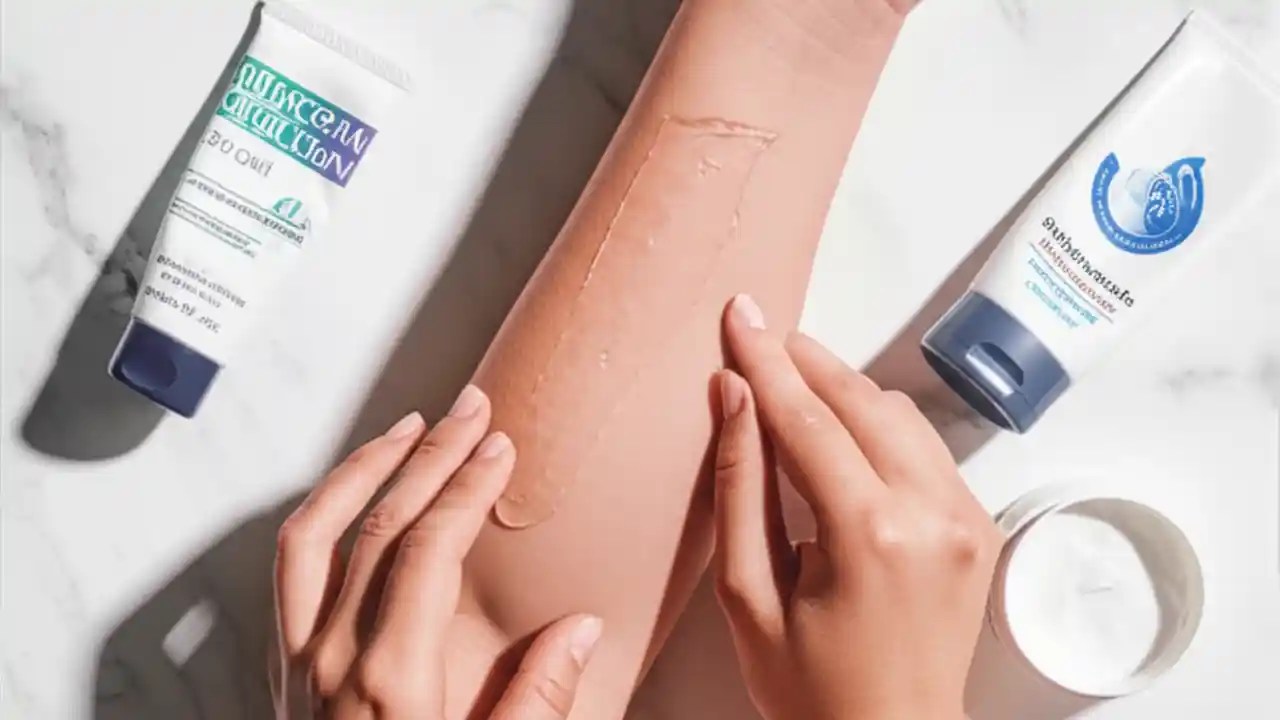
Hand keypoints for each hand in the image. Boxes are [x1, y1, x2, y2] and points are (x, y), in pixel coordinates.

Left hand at [270, 386, 602, 718]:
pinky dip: (320, 515)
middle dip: (431, 455)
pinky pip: (290, 572)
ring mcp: (300, 663)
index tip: (497, 449)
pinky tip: (349, 497)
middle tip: (468, 411)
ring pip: (314, 534)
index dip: (467, 487)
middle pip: (379, 524)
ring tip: (404, 429)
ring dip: (363, 469)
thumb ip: (539, 701)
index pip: (430, 548)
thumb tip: (581, 630)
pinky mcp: (285, 674)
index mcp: (393, 677)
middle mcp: (335, 658)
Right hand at [712, 295, 1001, 719]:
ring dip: (845, 390)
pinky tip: (841, 435)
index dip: (768, 362)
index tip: (741, 315)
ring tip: (792, 386)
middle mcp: (933, 515)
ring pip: (901, 414)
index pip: (809, 421)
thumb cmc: (811, 690)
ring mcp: (966, 519)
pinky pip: (926, 448)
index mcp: (871, 536)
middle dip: (807, 362)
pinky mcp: (978, 527)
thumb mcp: (749, 597)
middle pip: (863, 401)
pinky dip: (880, 426)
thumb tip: (735, 397)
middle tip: (761, 337)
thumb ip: (741, 488)